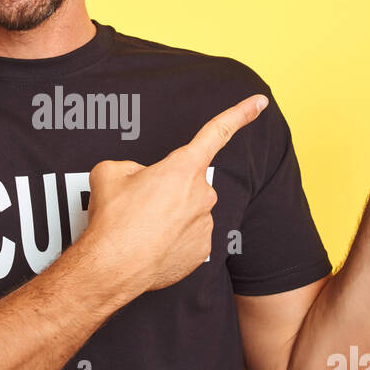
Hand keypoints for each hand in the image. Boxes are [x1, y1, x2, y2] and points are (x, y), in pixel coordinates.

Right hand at [82, 94, 267, 296]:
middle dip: (167, 189)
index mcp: (183, 167)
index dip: (240, 114)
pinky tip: (151, 246)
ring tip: (141, 228)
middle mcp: (201, 194)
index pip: (217, 132)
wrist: (113, 267)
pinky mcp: (201, 252)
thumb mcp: (110, 173)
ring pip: (187, 212)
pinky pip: (188, 238)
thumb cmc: (114, 220)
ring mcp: (204, 224)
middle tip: (139, 205)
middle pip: (186, 182)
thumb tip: (139, 178)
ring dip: (168, 216)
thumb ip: (132, 166)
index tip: (259, 102)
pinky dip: (171, 240)